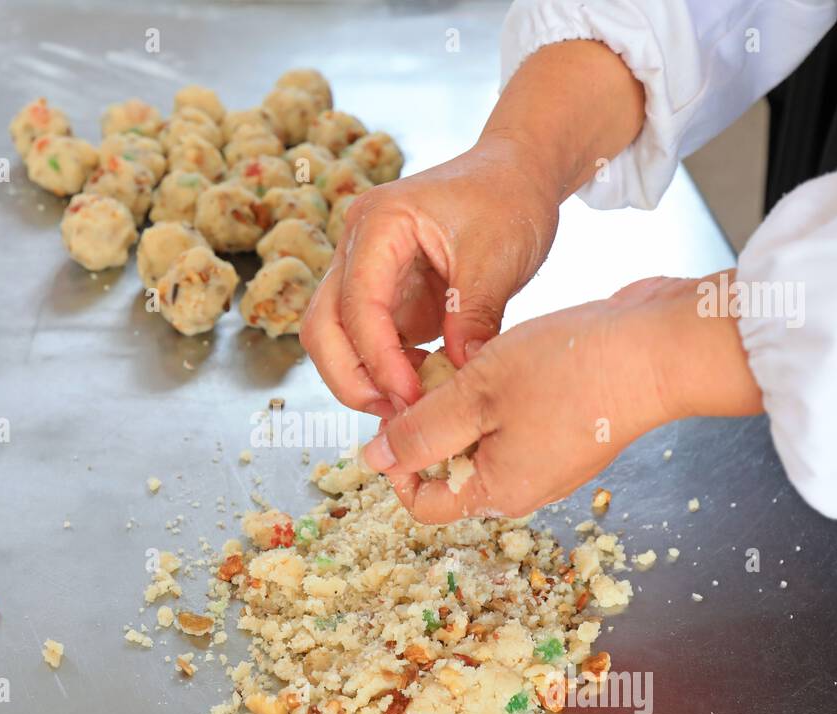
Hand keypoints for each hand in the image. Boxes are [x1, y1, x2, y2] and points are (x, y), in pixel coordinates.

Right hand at [300, 137, 560, 418]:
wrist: (514, 176)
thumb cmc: (506, 198)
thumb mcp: (499, 255)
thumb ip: (474, 316)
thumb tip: (459, 379)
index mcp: (377, 224)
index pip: (357, 306)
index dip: (379, 360)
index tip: (413, 399)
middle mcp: (356, 249)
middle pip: (322, 328)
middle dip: (352, 380)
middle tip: (399, 416)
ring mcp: (363, 275)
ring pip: (332, 341)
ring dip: (362, 381)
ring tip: (411, 408)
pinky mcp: (382, 299)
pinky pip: (363, 345)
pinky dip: (383, 374)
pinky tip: (420, 390)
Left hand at [360, 273, 764, 522]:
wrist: (662, 346)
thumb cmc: (573, 370)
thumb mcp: (477, 395)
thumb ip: (421, 431)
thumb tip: (374, 460)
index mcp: (500, 493)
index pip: (425, 503)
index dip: (398, 463)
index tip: (395, 414)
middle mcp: (525, 485)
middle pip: (451, 468)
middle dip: (432, 423)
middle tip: (435, 373)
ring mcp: (550, 456)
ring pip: (482, 436)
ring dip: (465, 400)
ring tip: (474, 360)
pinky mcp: (569, 425)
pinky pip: (515, 416)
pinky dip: (498, 390)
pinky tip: (508, 356)